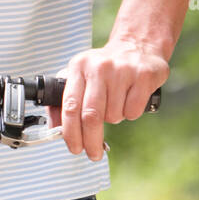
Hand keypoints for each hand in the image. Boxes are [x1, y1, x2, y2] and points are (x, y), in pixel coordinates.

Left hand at [46, 40, 168, 160]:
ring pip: (114, 116)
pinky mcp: (143, 76)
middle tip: (93, 153)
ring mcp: (122, 70)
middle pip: (91, 116)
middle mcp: (99, 67)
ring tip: (116, 102)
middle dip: (91, 141)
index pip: (70, 106)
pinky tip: (130, 98)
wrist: (137, 46)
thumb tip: (55, 128)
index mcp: (79, 66)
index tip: (74, 148)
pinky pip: (133, 112)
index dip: (70, 132)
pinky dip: (131, 113)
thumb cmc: (105, 68)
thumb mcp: (80, 76)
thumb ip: (64, 100)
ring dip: (114, 118)